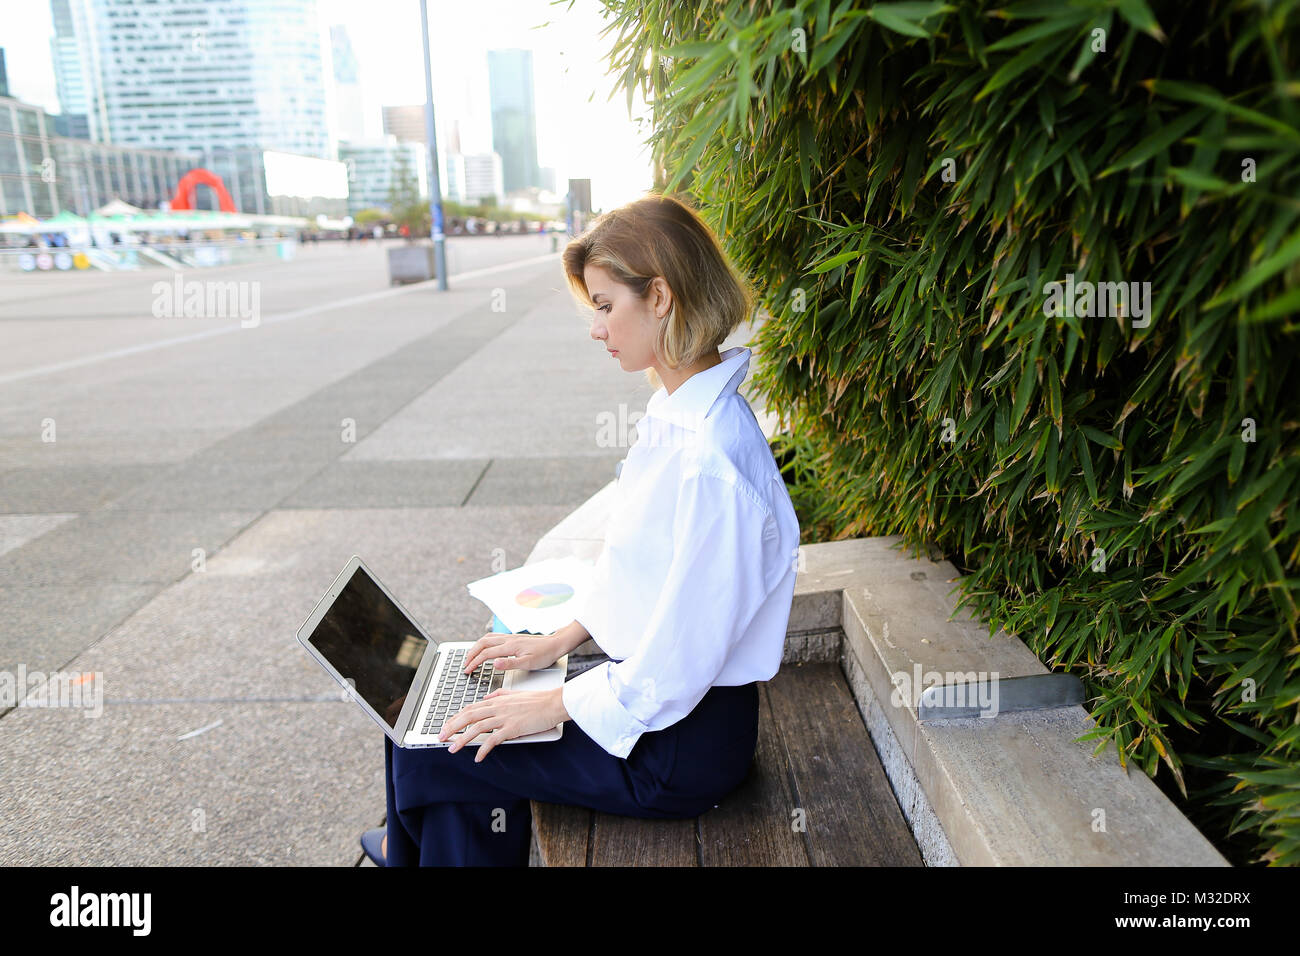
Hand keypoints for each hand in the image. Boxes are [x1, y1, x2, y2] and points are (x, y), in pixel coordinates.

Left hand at [438, 688, 567, 761]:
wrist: (553, 703)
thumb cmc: (538, 700)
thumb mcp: (515, 693)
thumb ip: (499, 694)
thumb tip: (486, 698)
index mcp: (497, 700)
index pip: (471, 708)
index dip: (456, 717)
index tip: (447, 725)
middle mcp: (497, 708)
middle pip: (469, 717)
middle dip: (452, 727)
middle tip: (441, 737)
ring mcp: (504, 718)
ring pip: (477, 728)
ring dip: (462, 739)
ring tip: (452, 749)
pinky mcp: (512, 728)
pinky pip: (494, 740)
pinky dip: (484, 749)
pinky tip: (478, 757)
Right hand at [461, 631, 562, 673]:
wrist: (555, 644)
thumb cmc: (544, 655)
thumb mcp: (528, 664)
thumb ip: (510, 664)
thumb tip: (494, 663)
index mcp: (510, 647)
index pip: (486, 654)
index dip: (474, 663)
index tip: (468, 670)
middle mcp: (508, 639)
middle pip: (482, 643)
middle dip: (471, 653)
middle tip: (465, 664)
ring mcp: (510, 637)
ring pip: (487, 638)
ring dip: (476, 647)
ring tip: (471, 656)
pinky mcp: (513, 638)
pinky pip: (493, 637)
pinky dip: (484, 642)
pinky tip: (485, 647)